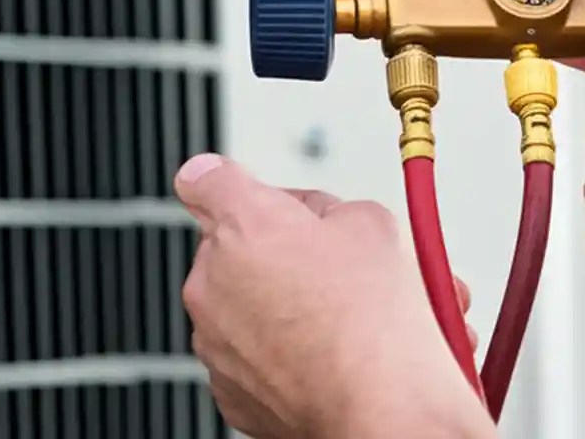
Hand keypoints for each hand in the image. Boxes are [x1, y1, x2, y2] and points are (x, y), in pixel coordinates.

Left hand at [175, 155, 493, 438]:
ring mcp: (214, 340)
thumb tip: (332, 227)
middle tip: (345, 266)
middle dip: (292, 253)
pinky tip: (340, 358)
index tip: (245, 190)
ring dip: (298, 306)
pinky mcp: (229, 390)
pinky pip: (258, 357)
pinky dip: (293, 355)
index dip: (231, 182)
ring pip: (254, 305)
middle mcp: (213, 280)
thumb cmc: (374, 317)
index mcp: (244, 223)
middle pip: (244, 248)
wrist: (378, 404)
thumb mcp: (375, 223)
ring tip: (358, 322)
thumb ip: (335, 210)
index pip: (205, 180)